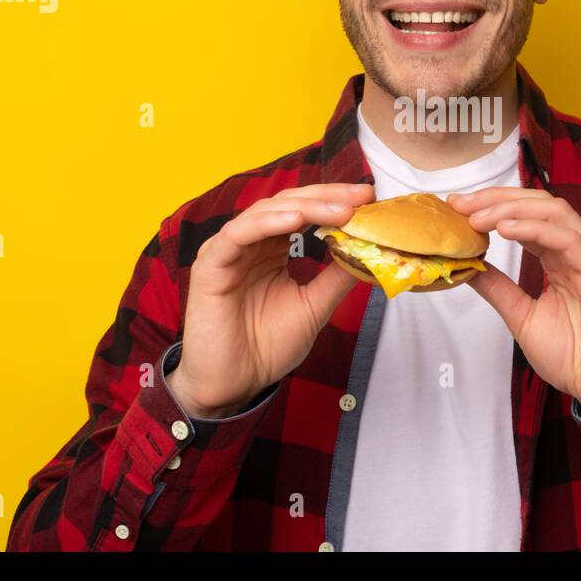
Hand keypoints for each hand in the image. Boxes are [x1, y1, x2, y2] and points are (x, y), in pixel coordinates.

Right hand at [168, 182, 374, 418]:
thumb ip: (336, 276)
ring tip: (340, 210)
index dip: (335, 202)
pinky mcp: (210, 265)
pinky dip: (266, 223)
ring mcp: (228, 251)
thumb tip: (369, 250)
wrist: (235, 384)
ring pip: (266, 212)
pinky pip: (237, 235)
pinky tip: (294, 220)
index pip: (304, 211)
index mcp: (271, 249)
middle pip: (288, 203)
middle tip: (361, 195)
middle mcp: (250, 243)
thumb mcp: (314, 306)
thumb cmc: (267, 346)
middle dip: (327, 197)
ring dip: (305, 207)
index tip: (370, 198)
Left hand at [447, 188, 580, 436]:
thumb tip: (470, 265)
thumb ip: (499, 289)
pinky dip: (535, 229)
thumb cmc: (575, 357)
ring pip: (555, 212)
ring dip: (512, 208)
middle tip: (461, 205)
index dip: (492, 206)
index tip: (456, 208)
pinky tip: (506, 229)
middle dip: (497, 199)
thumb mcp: (522, 317)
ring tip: (478, 217)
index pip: (527, 216)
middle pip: (539, 204)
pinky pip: (568, 240)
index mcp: (560, 259)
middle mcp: (577, 251)